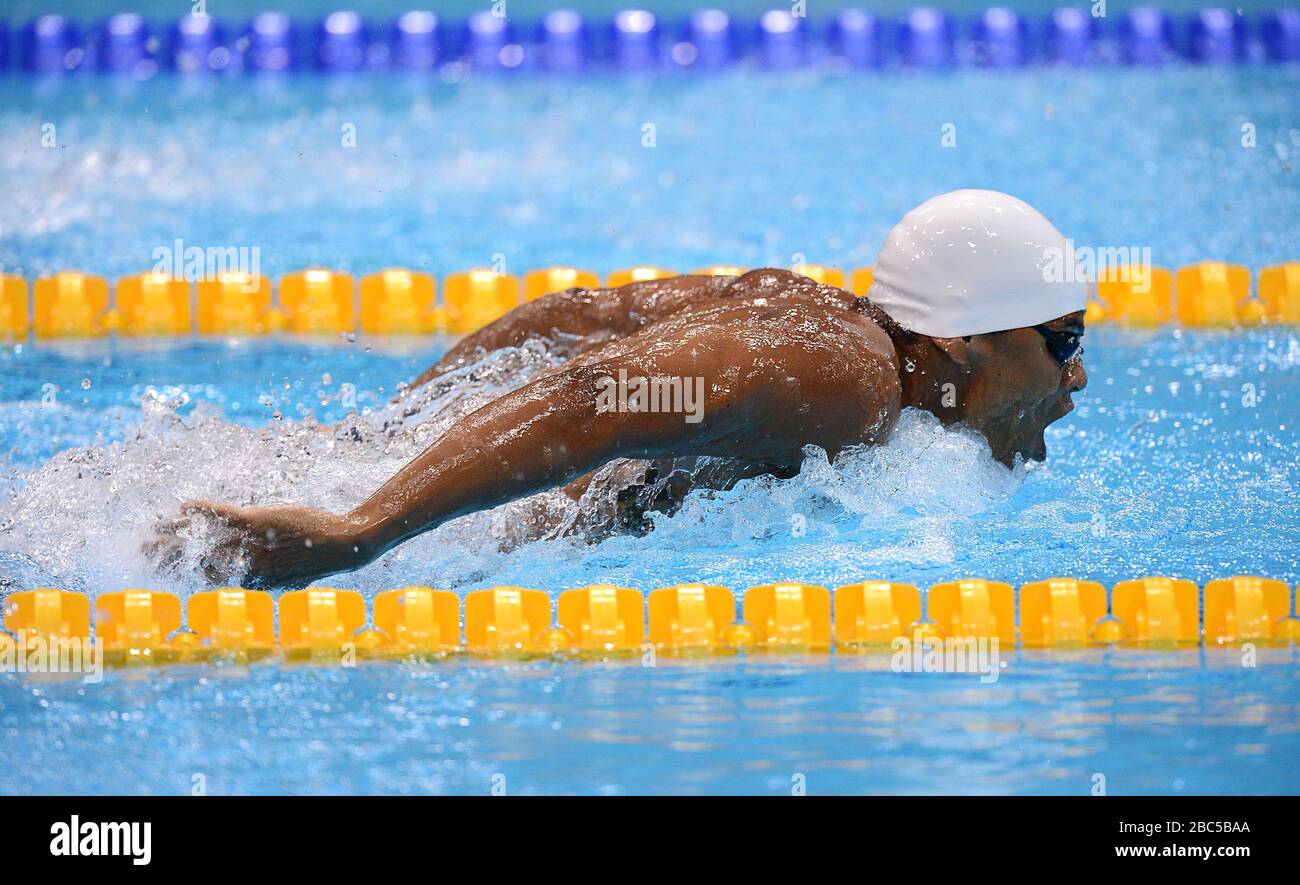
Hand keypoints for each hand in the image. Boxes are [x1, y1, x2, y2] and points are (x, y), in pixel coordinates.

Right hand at [144, 501, 366, 588]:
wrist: (341, 545)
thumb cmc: (315, 562)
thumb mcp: (285, 579)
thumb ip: (261, 578)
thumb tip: (244, 579)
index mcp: (248, 582)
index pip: (201, 578)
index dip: (176, 572)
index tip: (155, 568)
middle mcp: (244, 565)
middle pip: (193, 559)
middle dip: (163, 554)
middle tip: (138, 549)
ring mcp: (251, 543)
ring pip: (202, 537)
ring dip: (173, 531)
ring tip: (150, 529)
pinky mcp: (259, 521)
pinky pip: (223, 516)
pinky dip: (201, 510)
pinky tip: (182, 505)